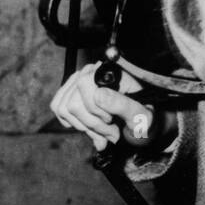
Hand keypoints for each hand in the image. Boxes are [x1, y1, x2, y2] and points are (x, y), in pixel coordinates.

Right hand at [50, 62, 164, 151]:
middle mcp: (95, 71)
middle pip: (73, 102)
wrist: (143, 125)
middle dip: (92, 124)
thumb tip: (98, 94)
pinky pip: (59, 108)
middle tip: (112, 133)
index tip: (112, 121)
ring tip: (105, 133)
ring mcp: (82, 80)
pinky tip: (93, 129)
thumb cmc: (144, 120)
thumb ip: (122, 104)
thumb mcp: (140, 116)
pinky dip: (75, 125)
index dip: (94, 109)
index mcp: (113, 72)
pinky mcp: (74, 92)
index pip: (84, 83)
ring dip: (85, 128)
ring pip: (64, 108)